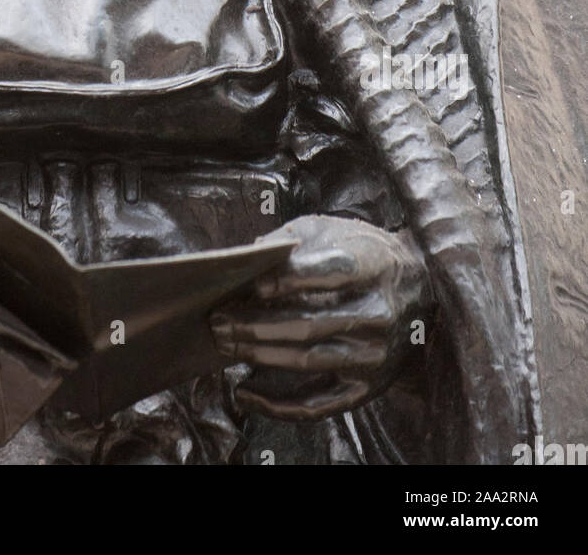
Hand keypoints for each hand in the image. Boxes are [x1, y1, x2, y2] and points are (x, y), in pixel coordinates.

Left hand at [210, 214, 428, 420]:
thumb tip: (247, 259)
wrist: (418, 288)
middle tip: (218, 317)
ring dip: (258, 354)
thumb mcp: (333, 230)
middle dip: (256, 323)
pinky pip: (317, 405)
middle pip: (310, 324)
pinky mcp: (365, 389)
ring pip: (307, 360)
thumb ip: (291, 241)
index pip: (332, 273)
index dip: (290, 279)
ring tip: (225, 341)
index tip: (253, 284)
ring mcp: (374, 357)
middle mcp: (379, 315)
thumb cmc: (362, 253)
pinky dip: (276, 403)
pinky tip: (244, 390)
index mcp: (374, 267)